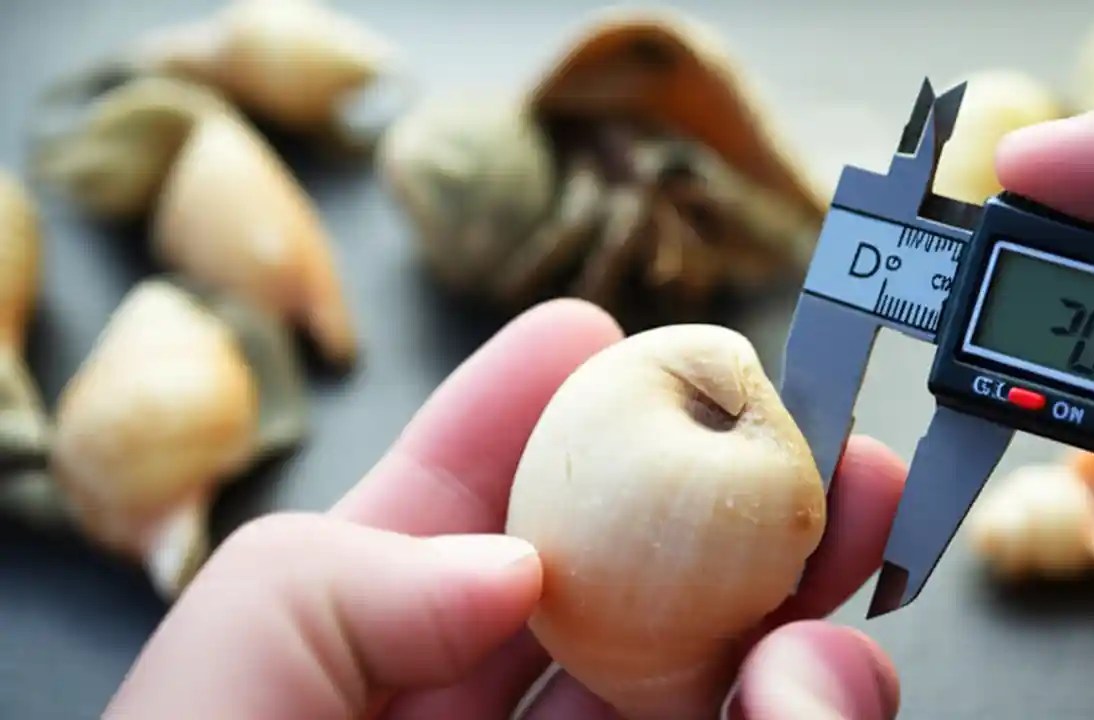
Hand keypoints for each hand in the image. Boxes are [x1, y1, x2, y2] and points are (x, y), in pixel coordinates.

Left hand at [104, 298, 906, 718]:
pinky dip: (804, 715)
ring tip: (842, 556)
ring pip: (719, 683)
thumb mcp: (223, 680)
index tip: (595, 335)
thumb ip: (336, 579)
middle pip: (629, 582)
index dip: (528, 411)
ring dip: (798, 609)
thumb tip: (505, 562)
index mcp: (370, 654)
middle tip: (802, 429)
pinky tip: (812, 685)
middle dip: (725, 491)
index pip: (460, 505)